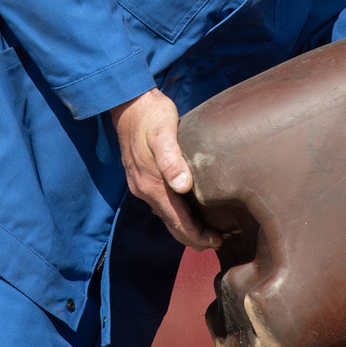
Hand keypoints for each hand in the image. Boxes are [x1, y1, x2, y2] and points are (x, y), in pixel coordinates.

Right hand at [110, 88, 221, 249]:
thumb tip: (183, 186)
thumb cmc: (151, 115)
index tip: (217, 241)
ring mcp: (140, 184)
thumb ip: (172, 159)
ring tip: (205, 233)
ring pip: (165, 215)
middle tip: (216, 243)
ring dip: (184, 227)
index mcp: (151, 184)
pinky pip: (160, 203)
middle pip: (170, 223)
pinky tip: (185, 210)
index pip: (177, 221)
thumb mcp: (164, 132)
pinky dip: (175, 214)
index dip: (197, 235)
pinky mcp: (141, 176)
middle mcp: (144, 189)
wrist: (127, 103)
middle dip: (192, 237)